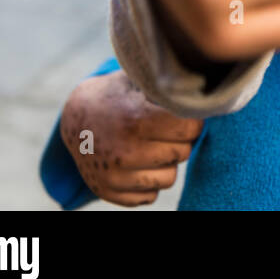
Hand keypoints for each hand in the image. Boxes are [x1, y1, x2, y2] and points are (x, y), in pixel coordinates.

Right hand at [59, 70, 202, 206]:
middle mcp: (124, 151)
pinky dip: (149, 182)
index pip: (190, 128)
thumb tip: (205, 89)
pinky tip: (138, 163)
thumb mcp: (139, 82)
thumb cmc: (119, 95)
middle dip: (179, 141)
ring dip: (166, 164)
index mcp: (136, 119)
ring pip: (169, 178)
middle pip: (183, 153)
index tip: (183, 115)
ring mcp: (114, 176)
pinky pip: (150, 197)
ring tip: (150, 145)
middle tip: (164, 129)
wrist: (75, 117)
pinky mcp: (108, 192)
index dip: (192, 121)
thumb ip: (170, 87)